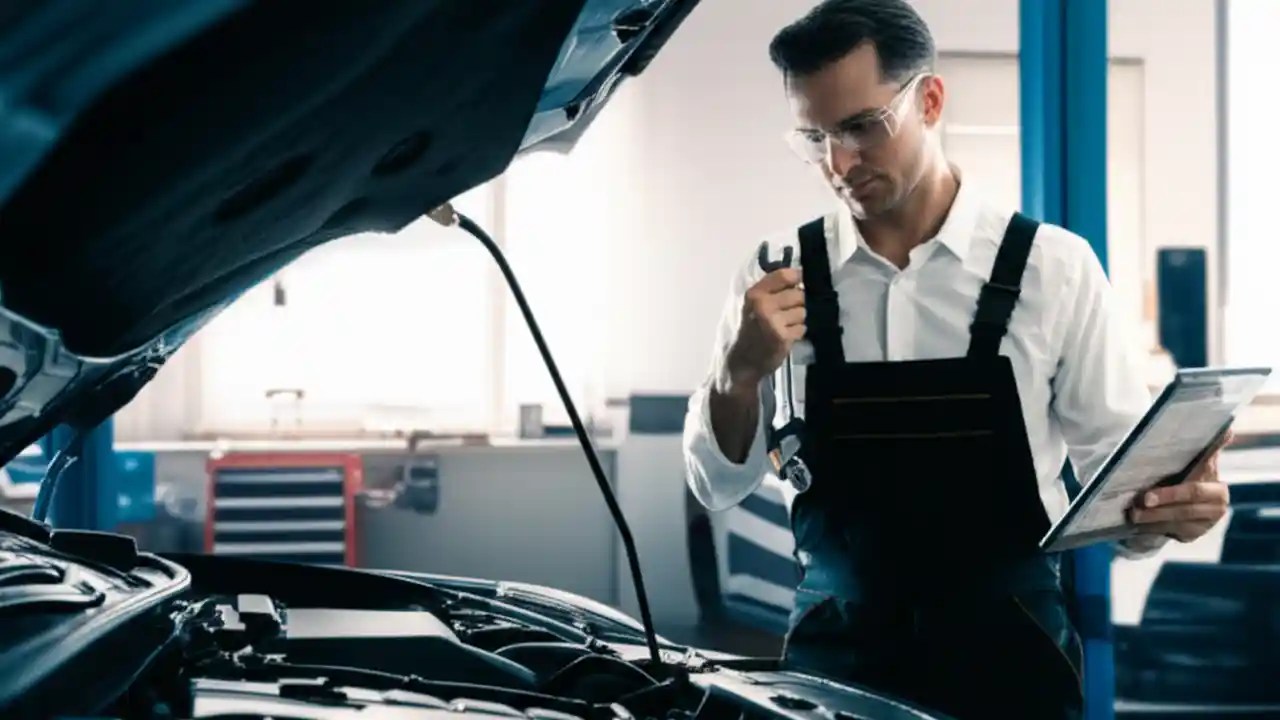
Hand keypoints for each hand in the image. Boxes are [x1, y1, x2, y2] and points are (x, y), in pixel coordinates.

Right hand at [723, 267, 804, 390]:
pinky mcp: (783, 337)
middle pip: (799, 294)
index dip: (797, 276)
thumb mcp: (754, 304)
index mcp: (755, 293)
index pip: (784, 275)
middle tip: (787, 312)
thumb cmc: (751, 329)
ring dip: (798, 319)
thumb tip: (800, 277)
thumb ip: (772, 289)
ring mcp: (773, 321)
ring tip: (785, 325)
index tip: (800, 282)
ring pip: (803, 312)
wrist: (744, 361)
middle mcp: (763, 305)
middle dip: (798, 303)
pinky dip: (797, 332)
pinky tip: (786, 336)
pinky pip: (802, 328)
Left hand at [1127, 429, 1233, 542]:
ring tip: (1132, 514)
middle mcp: (1215, 510)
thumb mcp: (1200, 461)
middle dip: (1157, 508)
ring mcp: (1204, 526)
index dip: (1170, 495)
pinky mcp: (1192, 536)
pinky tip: (1139, 524)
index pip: (1192, 492)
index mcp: (1218, 490)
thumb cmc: (1192, 473)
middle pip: (1182, 510)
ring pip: (1175, 524)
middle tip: (1137, 504)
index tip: (1147, 497)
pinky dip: (1153, 528)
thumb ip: (1211, 446)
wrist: (1193, 497)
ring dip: (1152, 519)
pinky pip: (1171, 533)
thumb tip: (1228, 427)